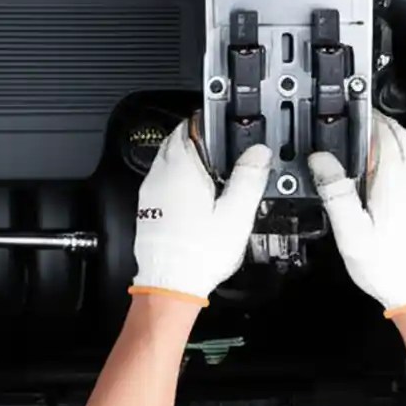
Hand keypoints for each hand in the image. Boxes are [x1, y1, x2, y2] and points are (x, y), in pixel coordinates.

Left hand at [130, 121, 271, 305]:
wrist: (170, 283)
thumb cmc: (199, 253)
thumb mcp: (235, 214)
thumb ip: (248, 178)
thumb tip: (258, 152)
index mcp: (182, 170)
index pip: (188, 127)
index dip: (205, 121)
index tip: (219, 123)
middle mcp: (160, 176)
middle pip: (174, 140)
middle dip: (194, 136)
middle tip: (216, 142)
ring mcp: (150, 192)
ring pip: (165, 159)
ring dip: (184, 155)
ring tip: (208, 166)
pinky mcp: (147, 207)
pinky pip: (161, 179)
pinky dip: (175, 175)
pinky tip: (192, 191)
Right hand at [309, 112, 405, 316]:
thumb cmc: (388, 267)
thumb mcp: (351, 232)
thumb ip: (336, 192)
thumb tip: (321, 160)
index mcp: (395, 182)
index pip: (385, 134)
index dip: (370, 119)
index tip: (354, 113)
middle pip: (403, 137)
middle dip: (382, 122)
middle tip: (361, 119)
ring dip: (394, 137)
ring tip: (371, 138)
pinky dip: (401, 156)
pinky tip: (387, 169)